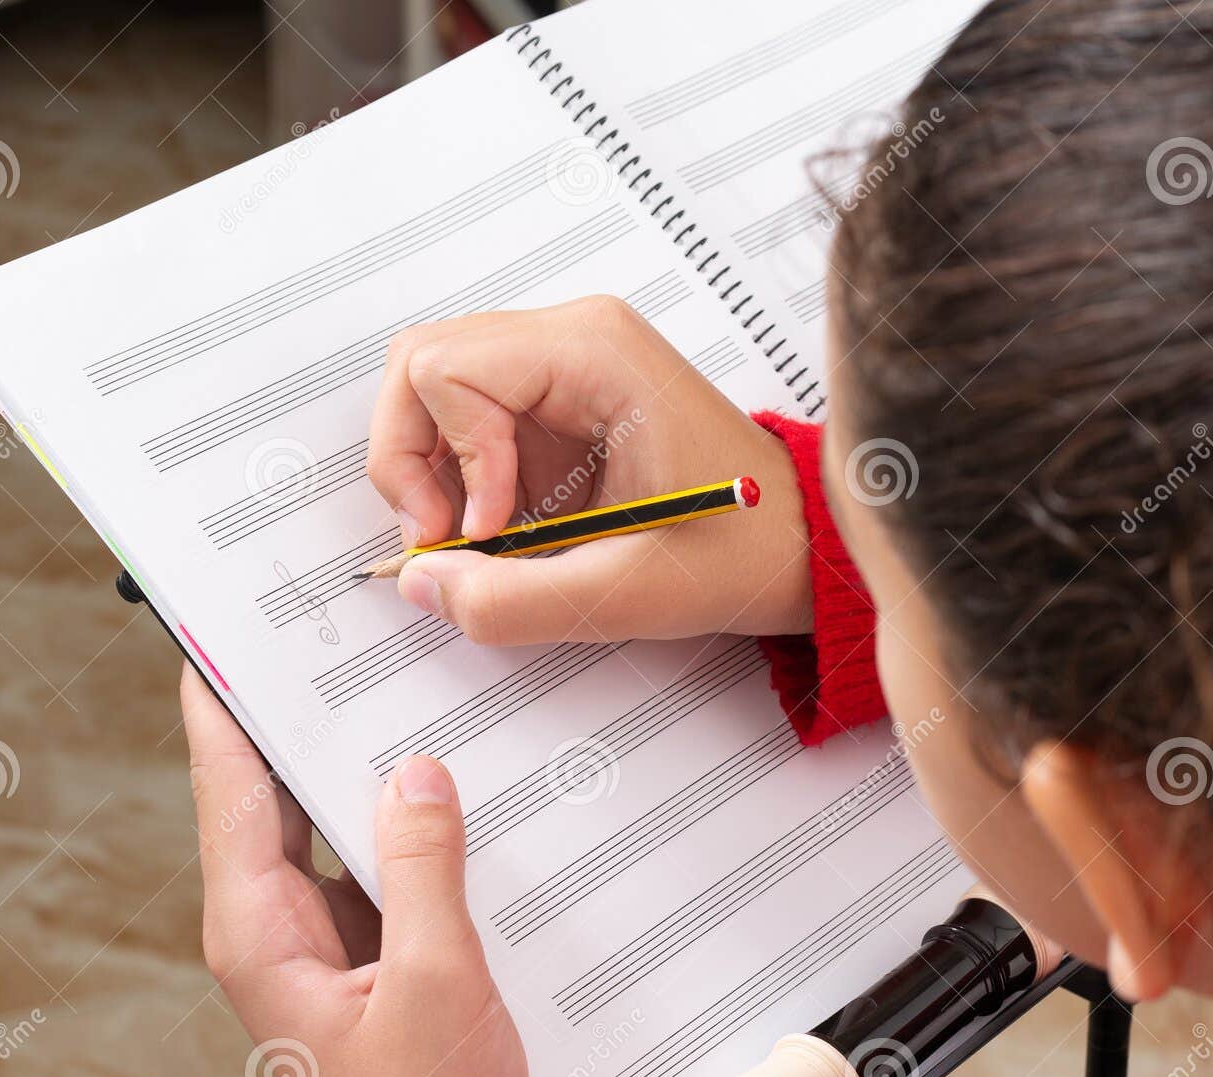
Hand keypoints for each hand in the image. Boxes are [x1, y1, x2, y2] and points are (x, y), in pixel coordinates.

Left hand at [180, 665, 527, 1076]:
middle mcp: (275, 931)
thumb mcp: (437, 981)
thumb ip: (424, 868)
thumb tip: (414, 770)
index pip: (230, 790)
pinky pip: (371, 863)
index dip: (221, 705)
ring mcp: (322, 943)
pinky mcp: (368, 955)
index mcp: (261, 935)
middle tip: (317, 633)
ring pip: (325, 828)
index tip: (217, 629)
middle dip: (289, 716)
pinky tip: (438, 778)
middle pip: (270, 797)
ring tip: (382, 684)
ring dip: (350, 766)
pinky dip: (396, 819)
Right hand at [365, 295, 812, 643]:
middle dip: (413, 459)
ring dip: (434, 472)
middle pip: (423, 365)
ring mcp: (564, 366)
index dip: (441, 458)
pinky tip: (505, 528)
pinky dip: (463, 479)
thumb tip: (423, 584)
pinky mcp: (559, 402)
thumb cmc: (743, 546)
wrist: (798, 542)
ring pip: (436, 391)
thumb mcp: (625, 592)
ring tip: (477, 537)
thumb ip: (512, 601)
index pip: (442, 367)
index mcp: (597, 354)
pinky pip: (471, 422)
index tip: (483, 529)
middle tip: (447, 536)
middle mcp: (574, 340)